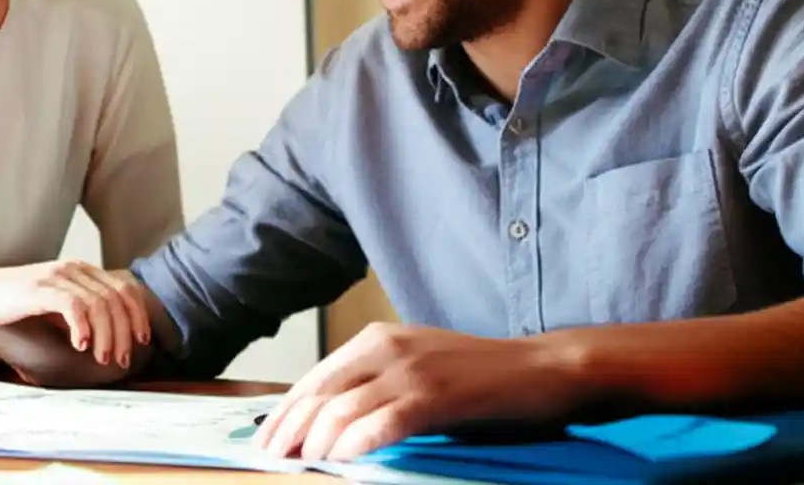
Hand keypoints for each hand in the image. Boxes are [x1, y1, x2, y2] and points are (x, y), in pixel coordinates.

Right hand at [0, 261, 150, 368]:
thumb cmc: (12, 304)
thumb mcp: (54, 302)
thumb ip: (80, 308)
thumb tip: (109, 334)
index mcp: (80, 270)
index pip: (124, 288)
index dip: (138, 315)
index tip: (141, 340)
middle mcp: (73, 269)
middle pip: (116, 298)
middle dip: (125, 331)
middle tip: (122, 358)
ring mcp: (56, 277)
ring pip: (99, 304)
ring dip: (107, 335)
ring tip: (102, 357)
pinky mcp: (39, 289)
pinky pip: (73, 305)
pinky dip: (82, 327)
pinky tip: (80, 345)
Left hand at [253, 323, 584, 460]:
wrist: (537, 368)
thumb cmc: (475, 375)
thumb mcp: (412, 369)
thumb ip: (372, 385)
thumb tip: (325, 419)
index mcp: (375, 339)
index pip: (315, 378)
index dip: (285, 411)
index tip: (265, 438)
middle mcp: (385, 347)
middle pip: (319, 393)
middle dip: (289, 428)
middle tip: (271, 457)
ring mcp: (410, 370)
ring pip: (342, 409)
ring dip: (316, 441)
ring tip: (304, 463)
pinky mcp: (434, 394)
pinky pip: (382, 422)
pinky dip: (355, 444)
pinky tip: (341, 460)